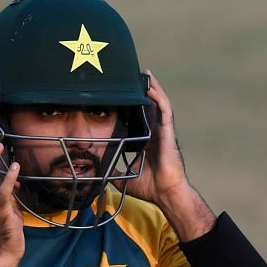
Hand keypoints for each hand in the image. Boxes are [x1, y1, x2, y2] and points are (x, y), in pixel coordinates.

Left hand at [128, 70, 214, 238]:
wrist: (165, 194)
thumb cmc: (151, 187)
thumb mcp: (124, 178)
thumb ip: (113, 171)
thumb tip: (98, 172)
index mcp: (147, 141)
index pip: (139, 118)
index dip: (133, 105)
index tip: (123, 94)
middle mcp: (156, 133)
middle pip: (149, 106)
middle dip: (142, 90)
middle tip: (131, 75)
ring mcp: (163, 131)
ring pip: (158, 103)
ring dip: (151, 87)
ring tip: (142, 72)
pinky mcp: (168, 131)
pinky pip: (164, 109)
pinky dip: (158, 95)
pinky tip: (150, 84)